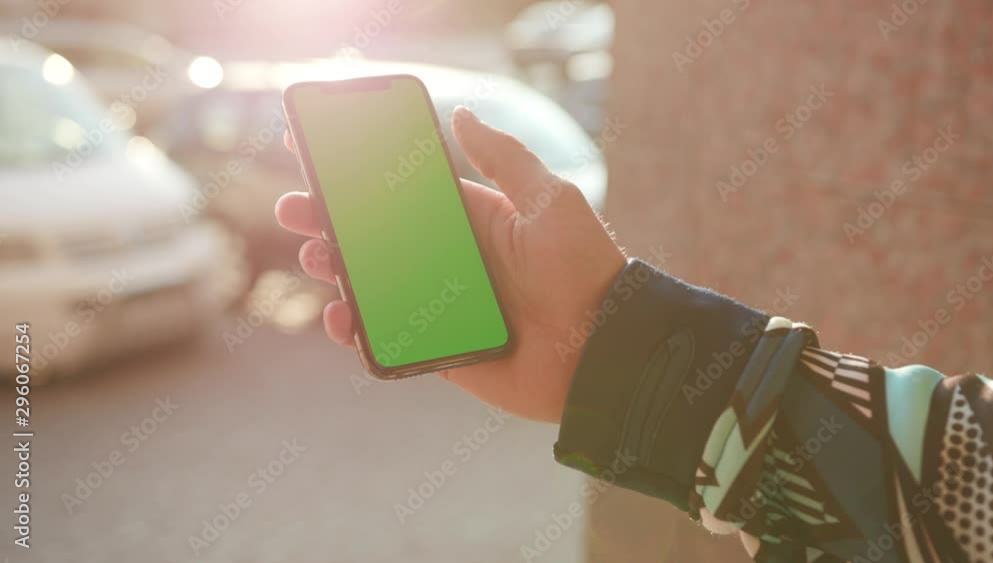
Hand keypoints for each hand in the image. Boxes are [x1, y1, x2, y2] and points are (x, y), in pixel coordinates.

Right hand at [275, 107, 625, 422]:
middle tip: (295, 212)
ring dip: (336, 270)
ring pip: (372, 285)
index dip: (359, 182)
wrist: (602, 347)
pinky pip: (386, 337)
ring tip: (317, 259)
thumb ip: (504, 158)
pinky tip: (340, 317)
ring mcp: (440, 306)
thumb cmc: (584, 269)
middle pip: (375, 239)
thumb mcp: (550, 200)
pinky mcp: (438, 349)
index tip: (317, 162)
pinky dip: (356, 329)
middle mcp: (450, 261)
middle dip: (330, 223)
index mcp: (470, 221)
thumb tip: (461, 113)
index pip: (402, 197)